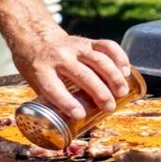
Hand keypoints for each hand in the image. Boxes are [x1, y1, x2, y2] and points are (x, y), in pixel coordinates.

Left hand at [11, 31, 131, 119]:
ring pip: (99, 60)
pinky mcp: (87, 42)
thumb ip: (53, 99)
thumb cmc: (36, 66)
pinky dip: (119, 57)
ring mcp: (75, 47)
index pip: (54, 88)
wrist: (35, 37)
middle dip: (99, 92)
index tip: (80, 115)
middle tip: (109, 107)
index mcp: (41, 70)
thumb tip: (74, 124)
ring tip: (122, 92)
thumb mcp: (35, 83)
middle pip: (83, 75)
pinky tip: (126, 71)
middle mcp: (59, 56)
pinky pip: (106, 46)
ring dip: (113, 77)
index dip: (67, 102)